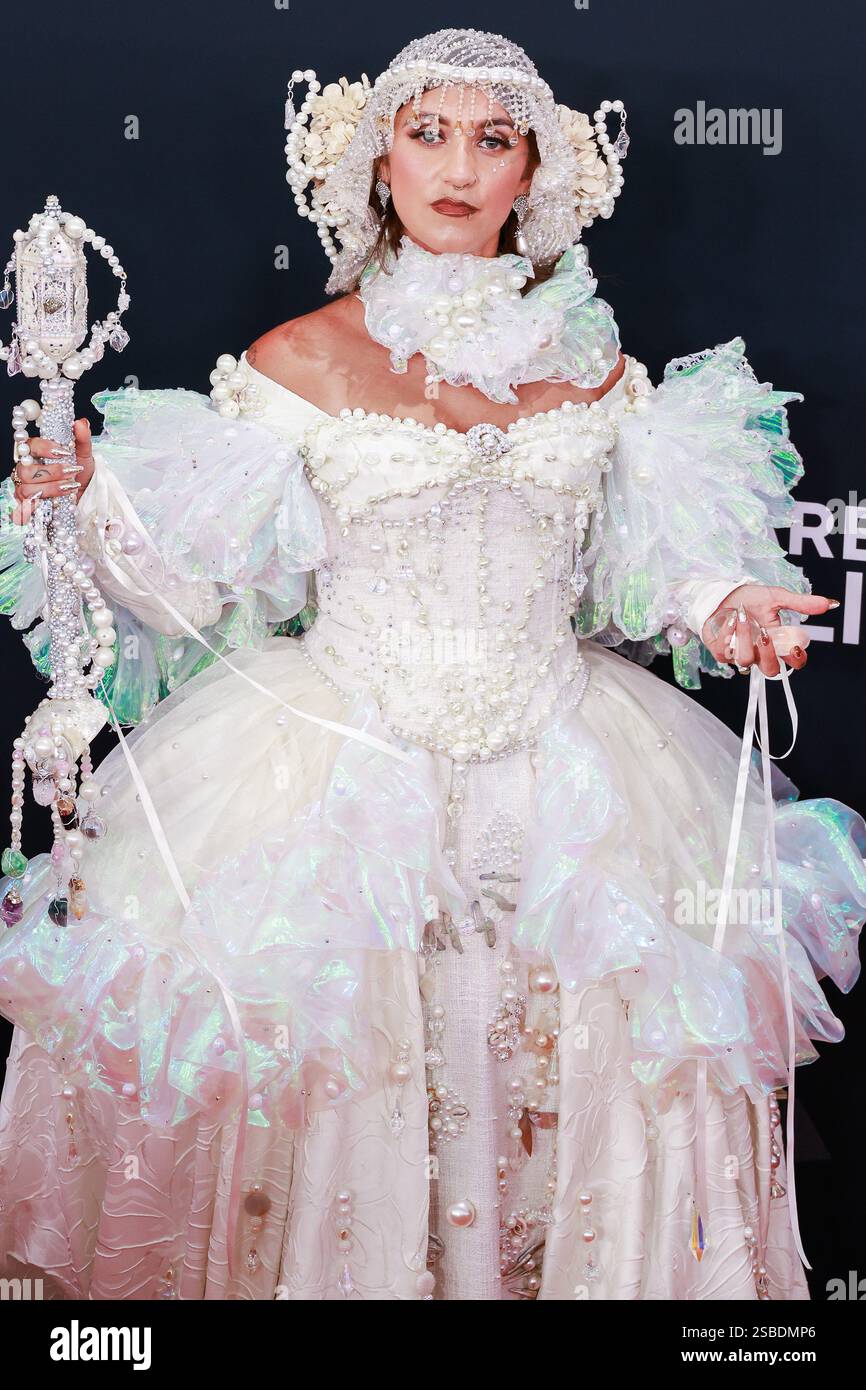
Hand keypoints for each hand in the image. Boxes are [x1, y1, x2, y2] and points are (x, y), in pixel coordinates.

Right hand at [9, 418, 94, 524]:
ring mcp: (24, 486)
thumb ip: (82, 438)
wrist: (85, 494)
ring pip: (27, 488)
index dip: (45, 448)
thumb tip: (81, 422)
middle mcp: (26, 467)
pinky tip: (52, 503)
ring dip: (51, 488)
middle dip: (51, 472)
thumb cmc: (80, 472)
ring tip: (69, 487)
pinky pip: (25, 506)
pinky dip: (38, 505)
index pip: (30, 445)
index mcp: (35, 452)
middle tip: (70, 472)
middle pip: (25, 469)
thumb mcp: (84, 455)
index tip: (65, 452)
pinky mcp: (28, 503)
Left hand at [700, 583, 838, 675]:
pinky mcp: (721, 652)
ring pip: (746, 661)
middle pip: (771, 670)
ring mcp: (740, 655)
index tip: (795, 648)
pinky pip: (725, 652)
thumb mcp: (776, 598)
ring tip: (742, 616)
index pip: (793, 662)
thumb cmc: (748, 599)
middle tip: (765, 635)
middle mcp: (760, 653)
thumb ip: (801, 603)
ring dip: (745, 637)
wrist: (720, 593)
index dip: (797, 660)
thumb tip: (829, 604)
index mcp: (777, 643)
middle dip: (769, 654)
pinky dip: (727, 632)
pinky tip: (729, 618)